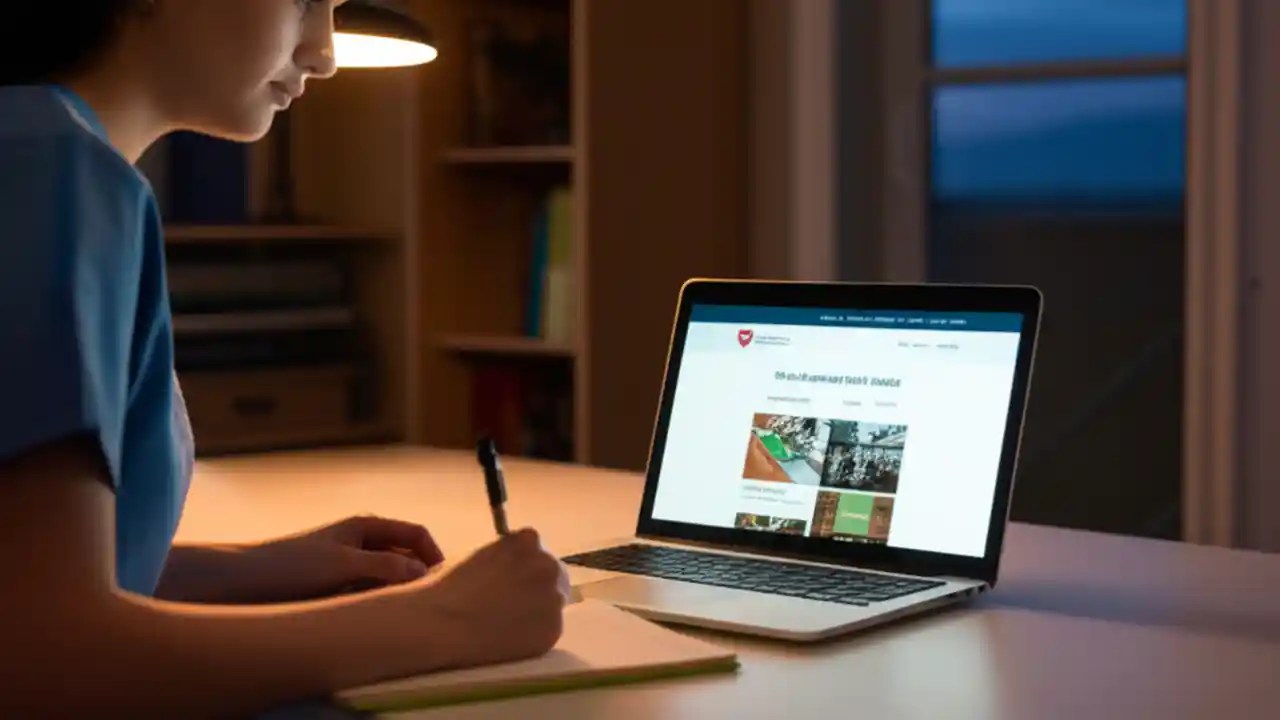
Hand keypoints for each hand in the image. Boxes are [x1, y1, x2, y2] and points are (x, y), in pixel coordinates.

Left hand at [234, 515, 445, 601]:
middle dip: (415, 576)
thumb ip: (386, 565)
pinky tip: (372, 616)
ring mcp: (347, 564)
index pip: (416, 534)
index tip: (439, 582)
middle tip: (422, 603)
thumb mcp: (344, 563)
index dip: (433, 554)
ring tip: (396, 612)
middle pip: (403, 556)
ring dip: (393, 591)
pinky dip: (374, 602)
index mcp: (366, 526)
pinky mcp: (334, 585)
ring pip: (386, 577)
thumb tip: (422, 573)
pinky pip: (366, 593)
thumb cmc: (291, 564)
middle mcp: (360, 542)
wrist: (242, 580)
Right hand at [418, 528, 570, 668]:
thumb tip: (509, 569)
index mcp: (528, 541)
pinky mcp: (553, 629)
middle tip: (512, 604)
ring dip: (537, 610)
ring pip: (552, 603)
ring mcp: (554, 598)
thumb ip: (502, 557)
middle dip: (536, 586)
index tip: (511, 579)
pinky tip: (509, 639)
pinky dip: (533, 635)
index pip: (535, 550)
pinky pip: (548, 630)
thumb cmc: (446, 587)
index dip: (523, 565)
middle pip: (552, 574)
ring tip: (506, 623)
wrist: (439, 623)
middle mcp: (548, 566)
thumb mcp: (477, 555)